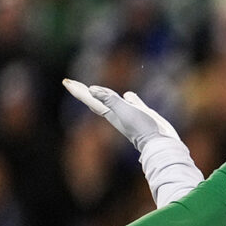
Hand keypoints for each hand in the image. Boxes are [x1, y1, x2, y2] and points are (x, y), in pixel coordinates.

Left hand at [63, 79, 178, 150]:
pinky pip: (132, 103)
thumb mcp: (125, 112)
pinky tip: (129, 96)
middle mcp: (116, 113)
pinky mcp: (142, 114)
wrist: (159, 143)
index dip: (78, 90)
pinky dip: (128, 98)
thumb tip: (91, 89)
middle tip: (71, 83)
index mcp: (110, 112)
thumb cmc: (142, 129)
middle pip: (96, 99)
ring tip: (96, 90)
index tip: (66, 82)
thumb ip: (110, 100)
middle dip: (84, 91)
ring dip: (104, 94)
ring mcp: (129, 114)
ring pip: (113, 101)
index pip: (90, 99)